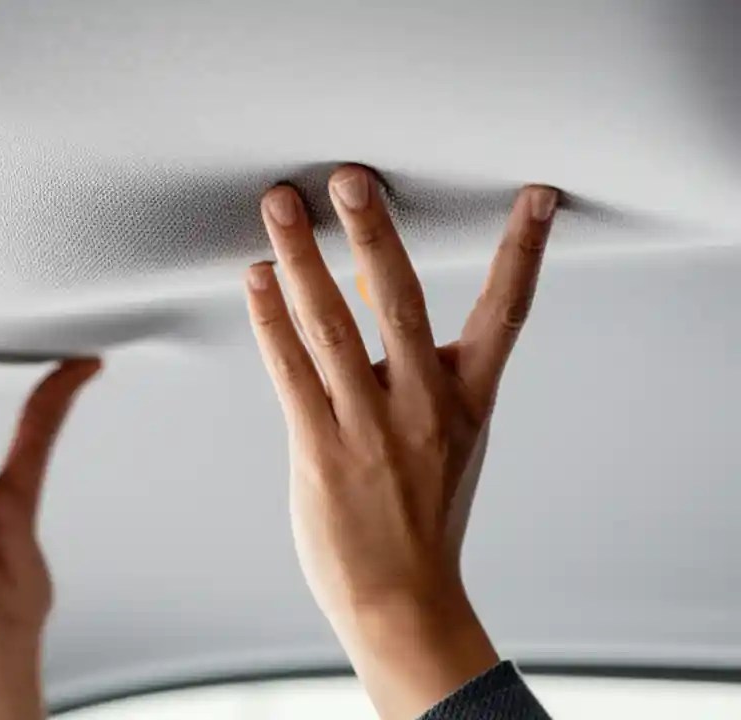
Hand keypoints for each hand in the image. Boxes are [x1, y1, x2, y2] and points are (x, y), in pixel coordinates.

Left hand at [246, 166, 556, 719]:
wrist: (402, 599)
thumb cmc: (421, 514)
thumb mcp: (444, 436)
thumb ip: (416, 364)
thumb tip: (374, 286)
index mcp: (467, 402)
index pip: (508, 316)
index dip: (524, 254)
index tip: (536, 198)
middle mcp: (424, 408)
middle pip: (404, 303)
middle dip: (376, 234)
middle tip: (350, 178)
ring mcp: (371, 429)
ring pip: (334, 329)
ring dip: (303, 262)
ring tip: (281, 209)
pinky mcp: (321, 451)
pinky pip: (291, 373)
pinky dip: (271, 322)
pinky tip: (256, 280)